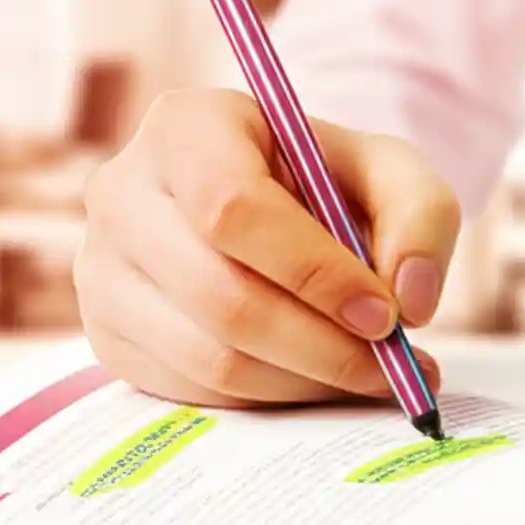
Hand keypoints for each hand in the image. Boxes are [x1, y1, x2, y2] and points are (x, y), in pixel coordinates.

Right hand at [75, 89, 458, 406]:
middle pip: (222, 296)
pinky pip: (193, 391)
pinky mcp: (108, 333)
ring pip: (210, 356)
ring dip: (307, 381)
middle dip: (323, 345)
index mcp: (186, 126)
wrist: (278, 207)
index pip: (234, 210)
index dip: (315, 273)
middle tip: (395, 366)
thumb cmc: (331, 182)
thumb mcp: (393, 172)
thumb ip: (422, 217)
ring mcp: (101, 269)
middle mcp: (122, 193)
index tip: (385, 315)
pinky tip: (321, 379)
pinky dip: (272, 398)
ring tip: (373, 376)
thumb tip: (411, 301)